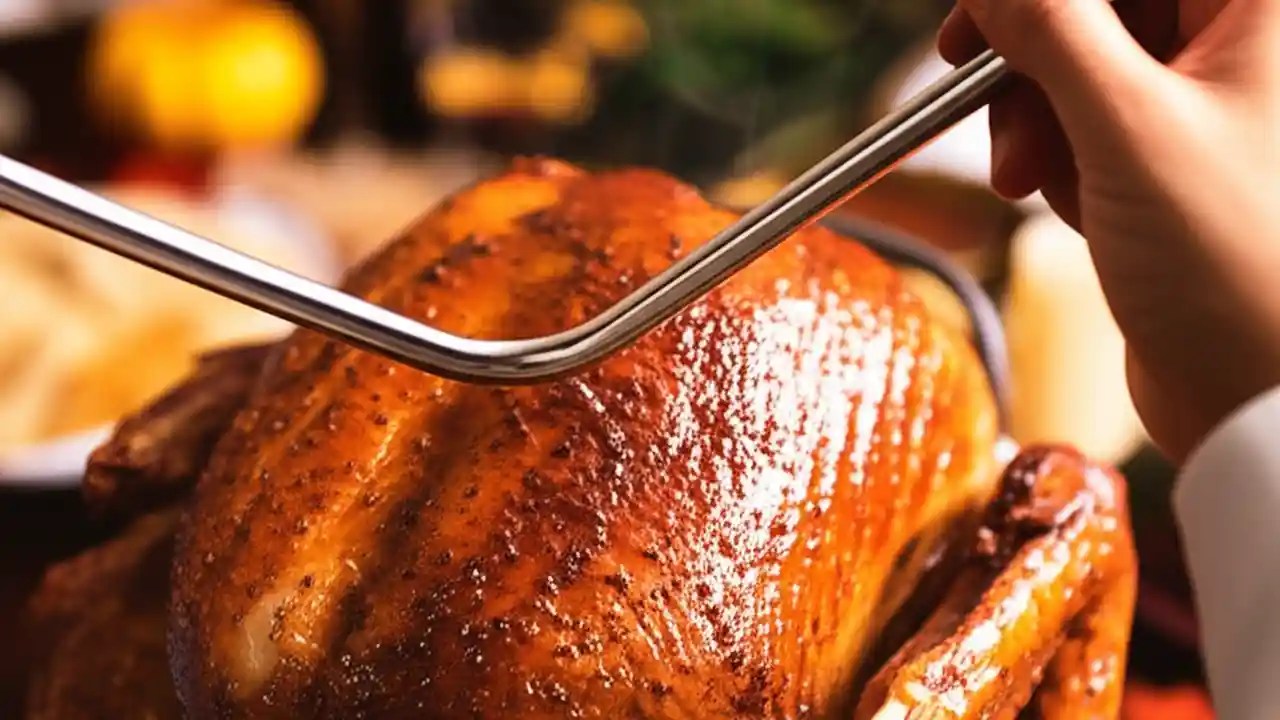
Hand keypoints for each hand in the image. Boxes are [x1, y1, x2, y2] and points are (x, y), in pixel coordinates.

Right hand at [939, 0, 1279, 462]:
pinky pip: (1093, 129)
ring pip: (1086, 69)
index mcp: (1261, 11)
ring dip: (1035, 119)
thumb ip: (1052, 29)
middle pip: (1100, 10)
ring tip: (1026, 177)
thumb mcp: (1127, 130)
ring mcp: (1210, 109)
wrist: (1263, 400)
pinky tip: (1072, 204)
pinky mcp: (1178, 166)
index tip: (977, 22)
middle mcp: (1243, 50)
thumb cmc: (1238, 267)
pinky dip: (1062, 160)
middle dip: (1033, 61)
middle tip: (981, 96)